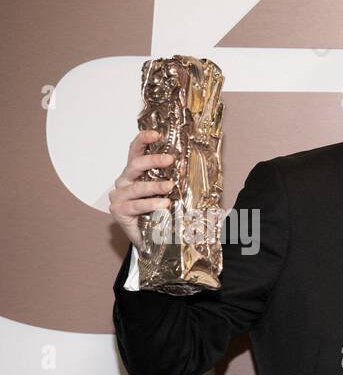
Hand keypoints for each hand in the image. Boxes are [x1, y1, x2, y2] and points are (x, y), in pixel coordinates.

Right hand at [107, 130, 174, 248]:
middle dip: (153, 160)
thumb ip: (171, 179)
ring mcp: (119, 196)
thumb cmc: (159, 212)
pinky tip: (163, 204)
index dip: (143, 140)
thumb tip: (192, 167)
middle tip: (170, 159)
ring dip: (155, 186)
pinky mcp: (118, 211)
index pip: (135, 151)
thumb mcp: (165, 192)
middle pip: (135, 165)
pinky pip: (135, 205)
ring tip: (170, 186)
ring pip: (137, 187)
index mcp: (134, 173)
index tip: (157, 134)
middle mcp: (124, 181)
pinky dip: (150, 204)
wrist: (150, 240)